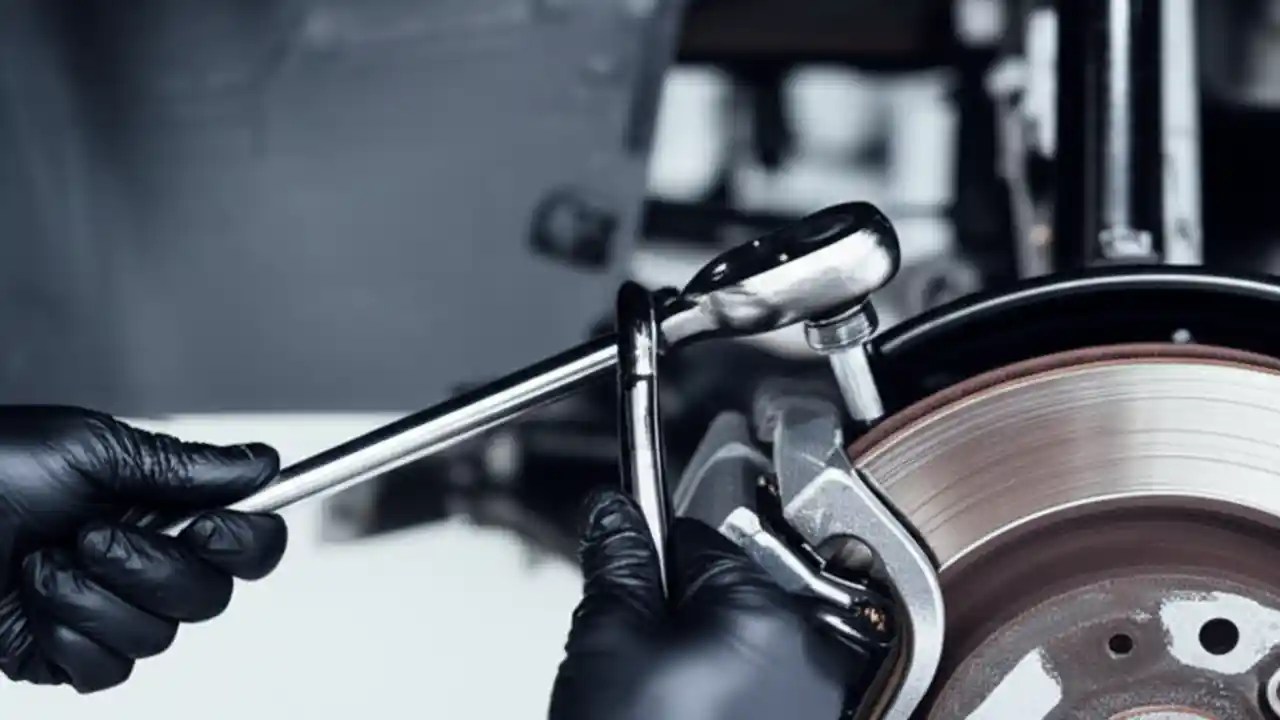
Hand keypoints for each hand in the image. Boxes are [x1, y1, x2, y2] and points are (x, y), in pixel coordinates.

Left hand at [0, 406, 287, 692]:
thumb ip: (183, 466)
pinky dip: (66, 632)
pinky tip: (32, 598)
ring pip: (156, 636)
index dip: (245, 542)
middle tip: (92, 537)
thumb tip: (262, 464)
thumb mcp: (92, 450)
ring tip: (44, 560)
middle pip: (211, 598)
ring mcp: (110, 612)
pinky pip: (105, 669)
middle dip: (151, 569)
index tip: (203, 527)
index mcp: (164, 509)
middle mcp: (148, 563)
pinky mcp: (67, 654)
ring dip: (93, 597)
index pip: (250, 541)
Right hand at [549, 489, 865, 719]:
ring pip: (739, 644)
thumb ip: (617, 563)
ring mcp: (814, 706)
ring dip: (697, 657)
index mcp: (768, 616)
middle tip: (632, 660)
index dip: (648, 559)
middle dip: (673, 613)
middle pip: (725, 593)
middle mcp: (810, 658)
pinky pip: (758, 690)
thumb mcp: (608, 643)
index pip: (699, 541)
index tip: (621, 574)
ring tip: (657, 703)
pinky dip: (721, 696)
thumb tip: (614, 515)